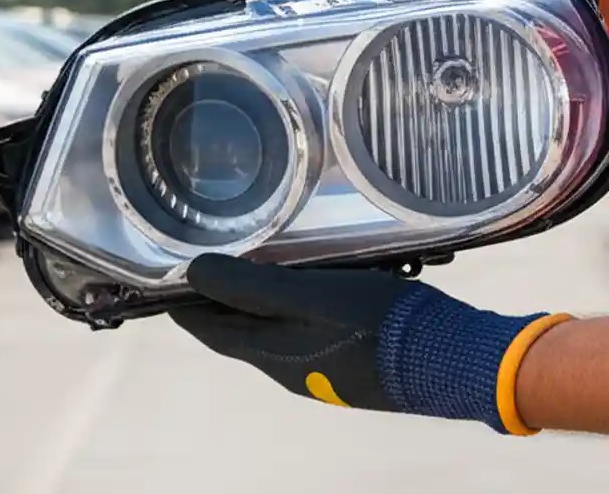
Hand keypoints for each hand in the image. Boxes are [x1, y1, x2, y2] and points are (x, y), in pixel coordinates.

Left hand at [169, 254, 570, 433]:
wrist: (455, 361)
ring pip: (276, 324)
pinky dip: (299, 298)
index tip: (166, 274)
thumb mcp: (306, 295)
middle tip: (211, 255)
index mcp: (270, 353)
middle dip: (220, 295)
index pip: (208, 326)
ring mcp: (323, 365)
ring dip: (261, 294)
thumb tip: (191, 273)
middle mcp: (290, 366)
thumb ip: (247, 285)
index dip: (183, 301)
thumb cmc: (375, 326)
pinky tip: (314, 274)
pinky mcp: (353, 357)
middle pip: (238, 326)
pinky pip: (311, 323)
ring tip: (258, 255)